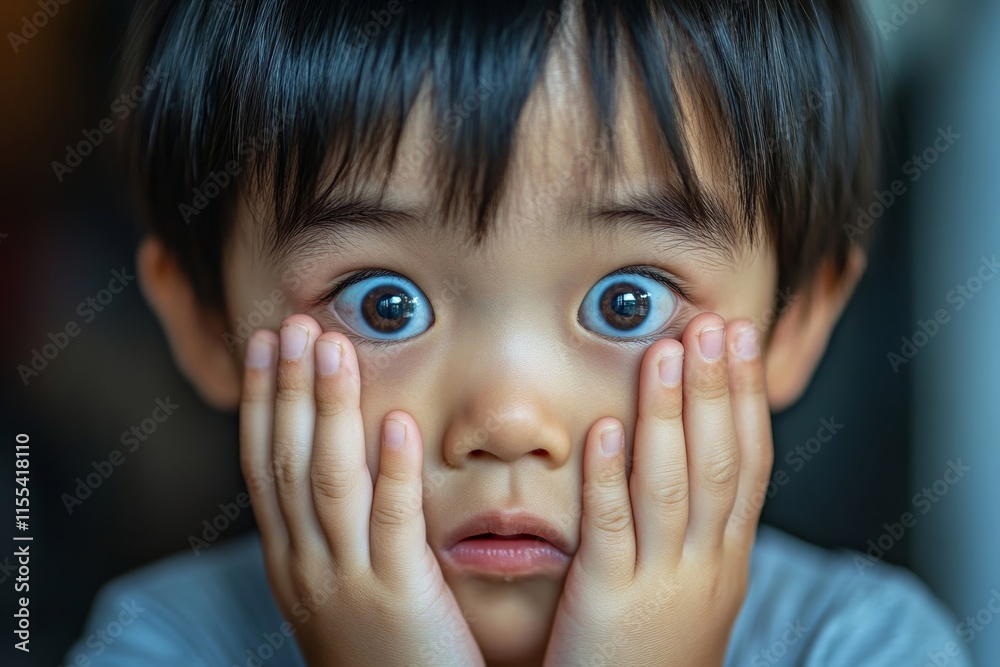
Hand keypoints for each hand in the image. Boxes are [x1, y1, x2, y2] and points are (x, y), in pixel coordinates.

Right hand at [239, 314, 484, 666]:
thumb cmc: (380, 654)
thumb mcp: (337, 590)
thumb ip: (334, 533)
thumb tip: (338, 467)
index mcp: (289, 562)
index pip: (263, 466)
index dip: (263, 401)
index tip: (266, 344)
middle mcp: (305, 568)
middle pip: (288, 462)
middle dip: (288, 388)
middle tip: (292, 323)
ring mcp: (347, 583)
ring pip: (329, 481)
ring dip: (330, 407)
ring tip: (332, 346)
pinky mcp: (399, 598)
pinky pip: (391, 523)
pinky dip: (390, 470)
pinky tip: (395, 420)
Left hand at [542, 314, 773, 666]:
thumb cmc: (656, 652)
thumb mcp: (697, 588)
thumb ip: (698, 527)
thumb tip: (696, 456)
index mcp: (728, 558)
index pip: (750, 464)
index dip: (746, 397)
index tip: (741, 339)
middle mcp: (706, 565)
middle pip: (719, 463)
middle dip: (716, 390)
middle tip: (712, 325)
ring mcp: (660, 581)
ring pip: (671, 486)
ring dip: (669, 415)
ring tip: (665, 352)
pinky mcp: (609, 601)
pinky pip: (611, 530)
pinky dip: (611, 477)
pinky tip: (608, 428)